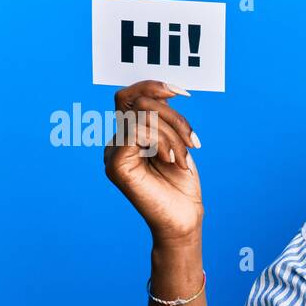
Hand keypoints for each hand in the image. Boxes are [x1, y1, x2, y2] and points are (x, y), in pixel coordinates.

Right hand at [103, 80, 203, 247]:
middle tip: (193, 141)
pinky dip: (162, 142)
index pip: (131, 96)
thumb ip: (163, 120)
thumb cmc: (181, 186)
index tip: (183, 92)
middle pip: (137, 101)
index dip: (154, 86)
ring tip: (184, 159)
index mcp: (128, 135)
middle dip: (172, 115)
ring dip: (174, 134)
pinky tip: (173, 161)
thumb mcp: (176, 144)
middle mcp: (116, 142)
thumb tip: (163, 91)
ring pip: (142, 116)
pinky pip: (137, 133)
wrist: (183, 220)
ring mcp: (113, 153)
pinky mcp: (116, 165)